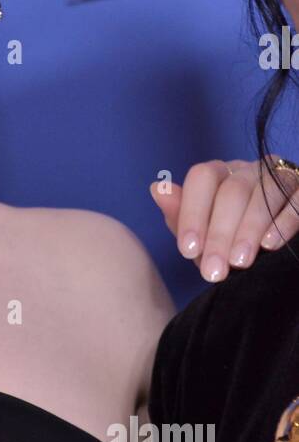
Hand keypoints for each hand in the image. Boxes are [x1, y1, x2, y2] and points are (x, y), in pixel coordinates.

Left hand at [149, 157, 298, 280]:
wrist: (277, 262)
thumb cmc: (232, 244)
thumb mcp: (203, 238)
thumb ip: (180, 217)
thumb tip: (156, 189)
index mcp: (221, 175)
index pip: (203, 178)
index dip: (193, 212)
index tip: (188, 250)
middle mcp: (250, 170)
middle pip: (232, 190)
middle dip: (220, 233)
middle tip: (214, 271)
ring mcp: (282, 176)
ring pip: (265, 191)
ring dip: (249, 228)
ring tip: (240, 262)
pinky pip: (297, 198)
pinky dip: (284, 220)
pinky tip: (271, 245)